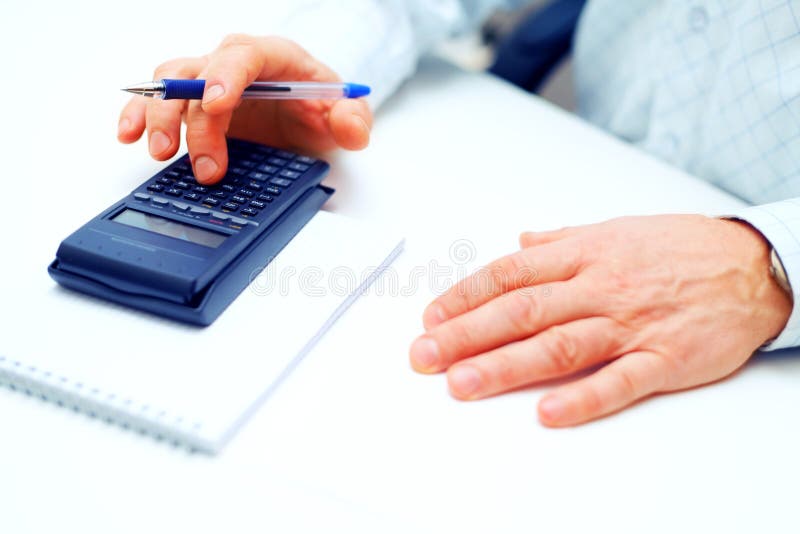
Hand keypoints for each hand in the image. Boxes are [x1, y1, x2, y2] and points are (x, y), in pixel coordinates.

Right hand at [117, 34, 371, 183]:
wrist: (305, 111)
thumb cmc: (319, 104)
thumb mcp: (345, 115)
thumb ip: (353, 120)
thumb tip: (350, 126)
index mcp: (272, 56)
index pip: (243, 55)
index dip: (226, 76)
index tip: (217, 104)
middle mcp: (233, 63)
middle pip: (200, 75)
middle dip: (195, 119)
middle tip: (204, 164)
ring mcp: (208, 81)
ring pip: (170, 85)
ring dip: (161, 118)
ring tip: (163, 154)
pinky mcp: (192, 105)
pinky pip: (157, 100)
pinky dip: (138, 115)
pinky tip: (128, 134)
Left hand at [409, 215, 792, 425]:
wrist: (754, 264)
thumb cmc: (679, 247)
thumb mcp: (616, 229)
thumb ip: (563, 239)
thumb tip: (522, 240)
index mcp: (584, 254)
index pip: (510, 274)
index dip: (465, 296)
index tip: (431, 317)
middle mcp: (600, 286)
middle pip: (521, 311)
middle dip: (466, 334)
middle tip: (424, 356)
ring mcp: (632, 322)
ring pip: (559, 344)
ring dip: (506, 365)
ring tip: (462, 383)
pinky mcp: (666, 357)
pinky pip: (620, 380)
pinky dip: (583, 397)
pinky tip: (546, 412)